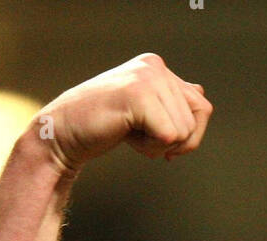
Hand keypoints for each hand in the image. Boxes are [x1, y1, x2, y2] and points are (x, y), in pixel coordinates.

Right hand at [33, 53, 212, 174]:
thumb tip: (201, 93)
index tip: (161, 140)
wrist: (65, 132)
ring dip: (159, 145)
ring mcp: (147, 79)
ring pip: (185, 131)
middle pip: (198, 119)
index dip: (188, 134)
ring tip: (131, 133)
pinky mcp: (139, 96)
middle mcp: (154, 67)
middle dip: (175, 142)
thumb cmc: (102, 123)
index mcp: (157, 67)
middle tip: (142, 137)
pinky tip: (128, 137)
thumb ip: (170, 101)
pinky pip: (169, 137)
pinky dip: (150, 148)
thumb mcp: (143, 110)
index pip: (201, 106)